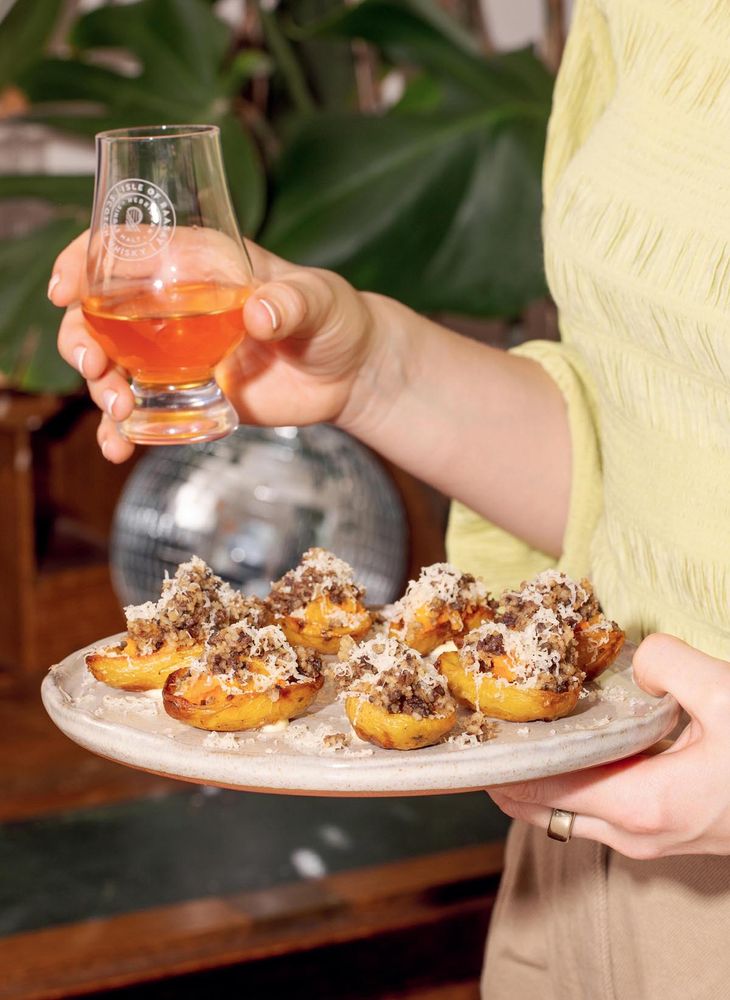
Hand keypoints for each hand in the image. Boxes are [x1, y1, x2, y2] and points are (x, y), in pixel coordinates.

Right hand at [50, 233, 381, 462]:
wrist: (352, 373)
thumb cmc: (335, 319)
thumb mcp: (319, 300)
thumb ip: (292, 303)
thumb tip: (260, 312)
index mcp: (199, 264)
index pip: (126, 249)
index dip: (83, 261)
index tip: (65, 289)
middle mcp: (176, 307)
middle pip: (101, 313)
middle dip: (80, 337)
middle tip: (95, 365)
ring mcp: (178, 354)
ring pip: (113, 364)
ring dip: (99, 386)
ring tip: (118, 408)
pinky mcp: (191, 395)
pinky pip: (144, 412)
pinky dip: (123, 431)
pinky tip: (118, 448)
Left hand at [488, 633, 729, 858]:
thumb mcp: (729, 696)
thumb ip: (669, 664)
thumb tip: (637, 659)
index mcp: (638, 804)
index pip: (535, 789)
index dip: (496, 760)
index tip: (470, 725)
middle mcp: (634, 834)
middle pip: (539, 806)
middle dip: (507, 767)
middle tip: (483, 718)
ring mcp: (649, 840)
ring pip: (567, 811)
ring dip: (537, 775)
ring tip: (519, 725)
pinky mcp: (665, 831)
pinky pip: (596, 808)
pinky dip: (571, 780)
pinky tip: (576, 740)